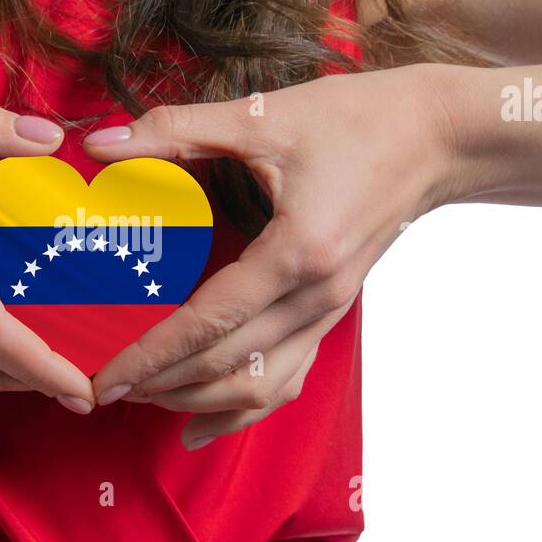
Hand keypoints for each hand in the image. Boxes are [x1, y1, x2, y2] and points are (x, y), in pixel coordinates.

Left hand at [83, 64, 464, 445]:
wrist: (439, 137)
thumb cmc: (357, 120)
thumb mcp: (262, 116)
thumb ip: (177, 129)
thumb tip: (103, 141)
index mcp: (297, 254)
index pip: (209, 323)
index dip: (153, 355)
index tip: (107, 377)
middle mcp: (317, 297)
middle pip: (230, 365)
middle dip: (163, 385)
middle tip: (107, 389)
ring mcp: (330, 312)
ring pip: (260, 385)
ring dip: (200, 401)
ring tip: (147, 399)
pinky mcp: (334, 313)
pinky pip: (287, 377)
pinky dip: (244, 407)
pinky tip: (203, 424)